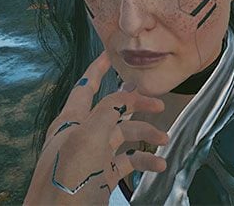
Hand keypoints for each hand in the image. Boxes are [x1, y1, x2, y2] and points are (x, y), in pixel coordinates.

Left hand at [24, 51, 168, 204]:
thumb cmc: (69, 178)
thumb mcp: (87, 138)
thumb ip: (106, 111)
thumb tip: (124, 93)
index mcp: (72, 120)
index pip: (86, 86)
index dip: (99, 69)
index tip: (111, 54)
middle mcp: (81, 134)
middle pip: (112, 110)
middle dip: (135, 106)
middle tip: (158, 104)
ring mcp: (92, 156)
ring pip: (122, 136)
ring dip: (144, 136)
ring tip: (165, 139)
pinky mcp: (101, 176)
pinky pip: (125, 161)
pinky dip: (142, 161)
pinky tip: (158, 164)